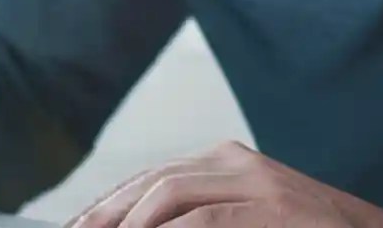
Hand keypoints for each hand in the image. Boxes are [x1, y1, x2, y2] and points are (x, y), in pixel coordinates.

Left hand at [69, 141, 382, 227]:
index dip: (105, 205)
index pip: (150, 178)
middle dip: (105, 215)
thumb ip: (202, 218)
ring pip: (170, 195)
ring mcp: (260, 183)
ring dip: (129, 224)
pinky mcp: (277, 208)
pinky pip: (207, 221)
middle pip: (151, 183)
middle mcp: (238, 162)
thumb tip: (140, 224)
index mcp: (227, 161)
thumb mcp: (250, 220)